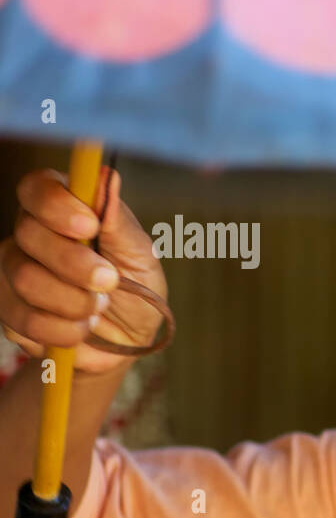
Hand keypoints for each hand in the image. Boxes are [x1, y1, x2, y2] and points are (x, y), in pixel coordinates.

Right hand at [0, 167, 167, 374]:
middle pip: (28, 235)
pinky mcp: (10, 313)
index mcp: (62, 211)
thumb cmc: (138, 289)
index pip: (36, 188)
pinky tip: (84, 327)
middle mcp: (31, 237)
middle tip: (109, 281)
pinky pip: (25, 320)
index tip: (90, 226)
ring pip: (24, 278)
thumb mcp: (141, 255)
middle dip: (74, 263)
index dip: (56, 205)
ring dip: (74, 301)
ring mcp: (14, 274)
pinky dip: (64, 329)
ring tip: (100, 308)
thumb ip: (118, 220)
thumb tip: (106, 177)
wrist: (131, 339)